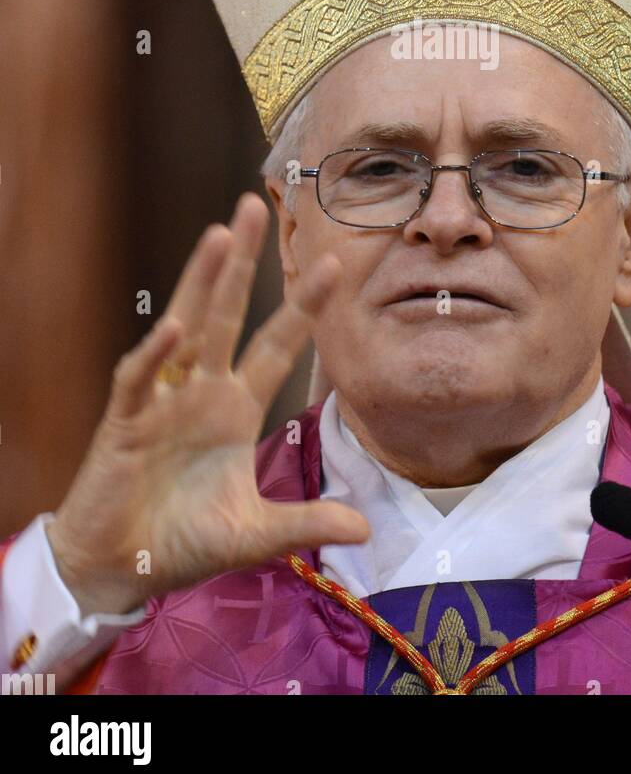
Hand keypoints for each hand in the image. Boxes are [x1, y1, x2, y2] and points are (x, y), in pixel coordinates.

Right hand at [46, 193, 367, 615]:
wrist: (121, 568)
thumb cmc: (184, 540)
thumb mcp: (255, 534)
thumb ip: (306, 523)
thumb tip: (365, 529)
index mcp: (235, 407)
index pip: (276, 346)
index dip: (302, 308)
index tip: (335, 265)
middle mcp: (201, 390)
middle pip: (227, 313)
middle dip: (241, 262)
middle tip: (254, 205)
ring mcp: (163, 400)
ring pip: (184, 326)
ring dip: (200, 282)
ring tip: (219, 235)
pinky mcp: (125, 420)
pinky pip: (140, 378)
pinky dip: (155, 353)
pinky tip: (175, 327)